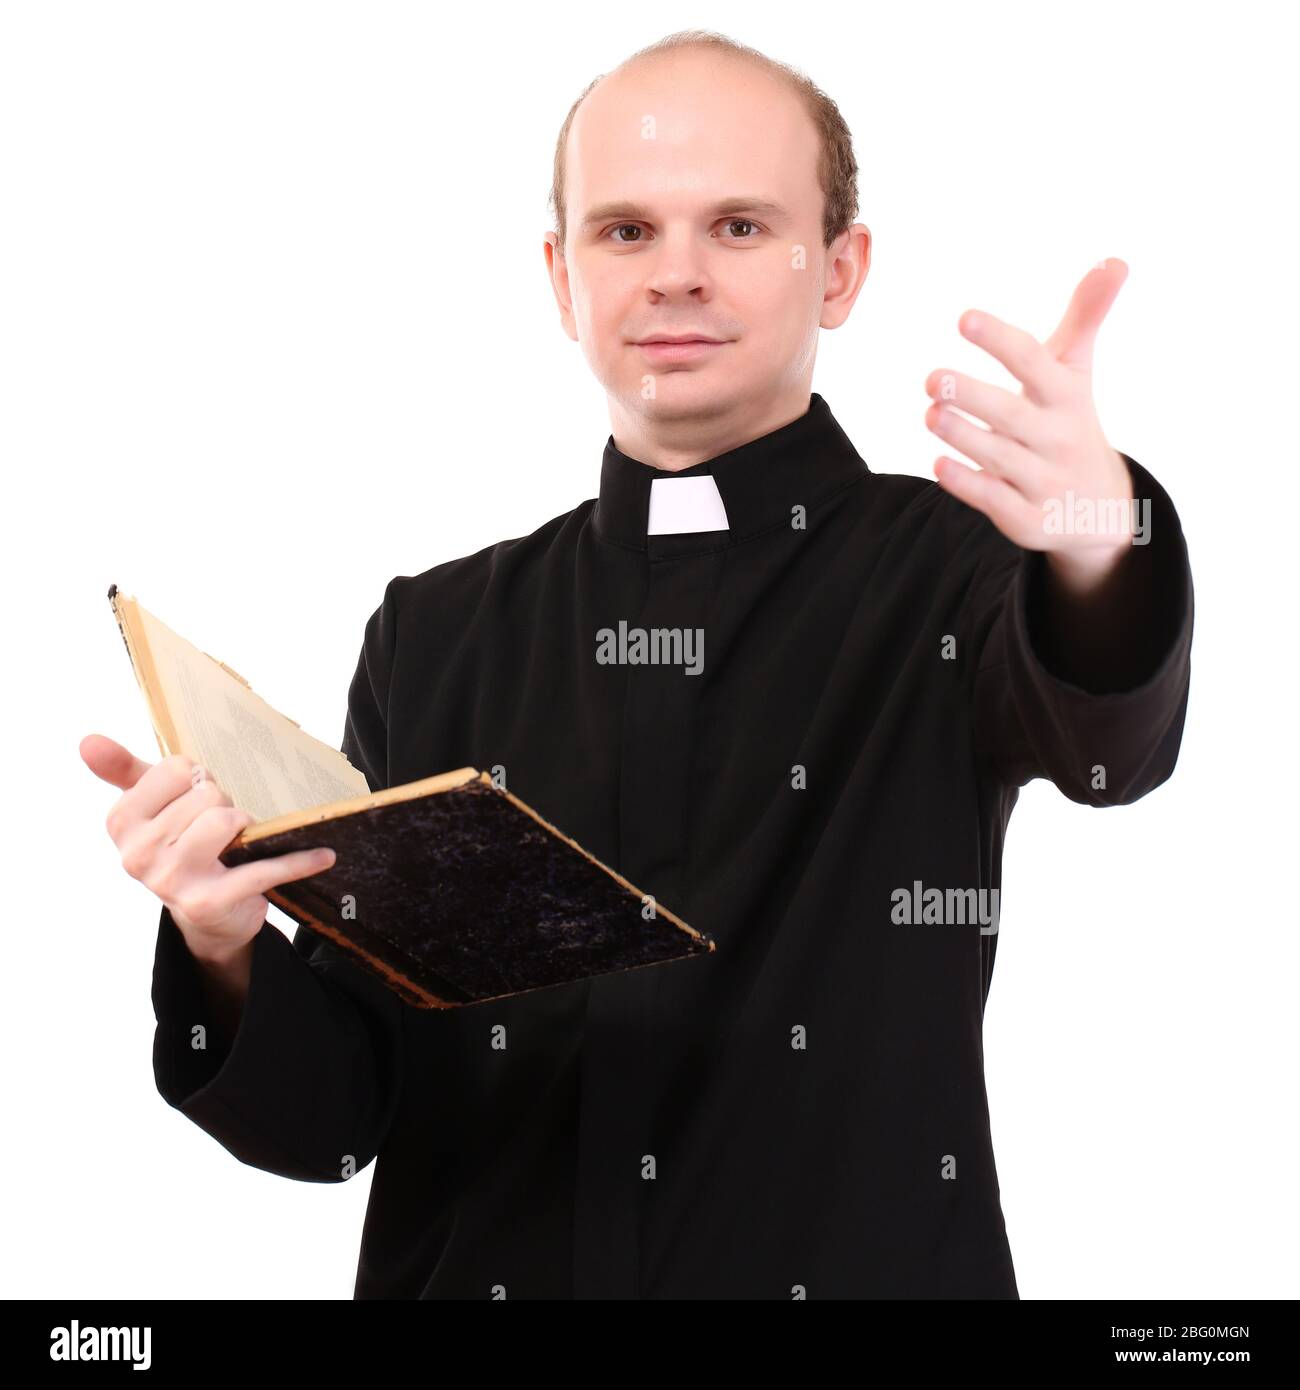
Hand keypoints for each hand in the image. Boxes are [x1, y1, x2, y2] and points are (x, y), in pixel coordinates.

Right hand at [82, 734, 335, 959]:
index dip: (197, 779)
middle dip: (223, 803)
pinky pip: (265, 868)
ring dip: (247, 826)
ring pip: (227, 820)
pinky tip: (323, 854)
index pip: (176, 768)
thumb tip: (87, 741)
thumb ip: (123, 771)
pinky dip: (300, 860)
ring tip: (240, 842)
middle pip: (206, 793)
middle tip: (221, 828)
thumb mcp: (151, 807)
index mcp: (122, 823)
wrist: (207, 916)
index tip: (195, 799)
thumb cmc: (182, 846)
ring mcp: (173, 881)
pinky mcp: (212, 901)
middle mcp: (138, 854)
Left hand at [924, 259, 1136, 596]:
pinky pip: (993, 499)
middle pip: (1012, 415)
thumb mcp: (1076, 373)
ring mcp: (1043, 481)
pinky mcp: (1026, 518)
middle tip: (931, 377)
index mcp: (1067, 398)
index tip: (965, 318)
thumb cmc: (1070, 422)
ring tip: (929, 412)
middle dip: (972, 396)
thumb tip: (1116, 260)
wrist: (1099, 509)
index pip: (1035, 364)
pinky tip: (938, 463)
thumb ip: (1085, 318)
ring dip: (962, 435)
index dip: (1001, 341)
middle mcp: (1058, 439)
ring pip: (999, 457)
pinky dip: (966, 483)